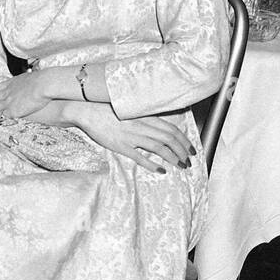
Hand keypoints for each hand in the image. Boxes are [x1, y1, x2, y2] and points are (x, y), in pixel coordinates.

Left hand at [0, 71, 51, 118]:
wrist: (44, 84)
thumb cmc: (42, 79)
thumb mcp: (29, 77)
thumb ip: (25, 80)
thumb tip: (29, 78)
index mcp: (11, 83)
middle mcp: (7, 92)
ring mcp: (8, 102)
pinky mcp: (13, 111)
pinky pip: (3, 116)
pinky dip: (0, 118)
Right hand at [70, 103, 196, 172]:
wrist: (87, 111)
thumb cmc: (108, 110)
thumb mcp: (131, 111)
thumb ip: (146, 118)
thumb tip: (161, 128)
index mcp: (145, 117)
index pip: (172, 129)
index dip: (185, 140)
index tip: (191, 149)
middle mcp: (142, 126)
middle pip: (169, 139)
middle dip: (183, 151)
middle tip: (189, 160)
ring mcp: (131, 137)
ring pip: (159, 148)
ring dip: (173, 158)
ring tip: (180, 165)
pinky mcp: (120, 146)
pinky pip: (140, 157)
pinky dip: (152, 164)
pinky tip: (161, 170)